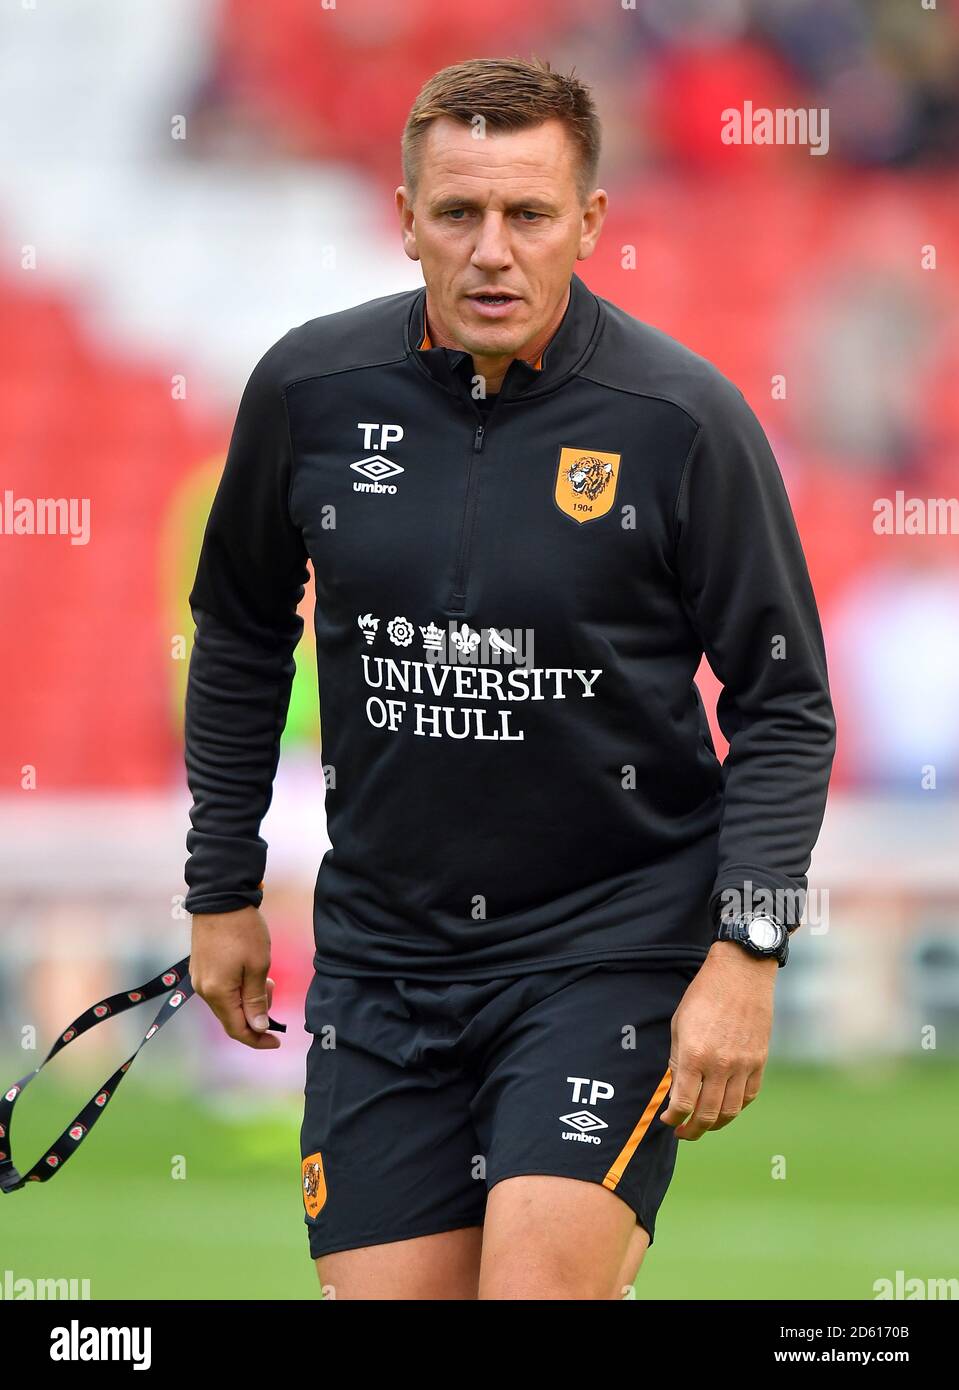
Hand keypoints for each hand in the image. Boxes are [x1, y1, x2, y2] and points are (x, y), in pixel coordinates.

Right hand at [188, 906, 280, 1049]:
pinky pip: (220, 990)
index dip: (258, 1039)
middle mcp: (203, 990)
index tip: (277, 1041)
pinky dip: (238, 990)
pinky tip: (250, 972)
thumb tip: (258, 1027)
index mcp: (218, 993)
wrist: (220, 897)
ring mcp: (199, 978)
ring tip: (264, 976)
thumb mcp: (258, 965)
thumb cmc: (243, 930)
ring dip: (247, 1000)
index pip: (237, 1029)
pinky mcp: (200, 967)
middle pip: (231, 1018)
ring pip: (226, 1004)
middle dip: (255, 1015)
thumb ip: (256, 1000)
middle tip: (273, 987)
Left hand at [659, 940, 775, 1139]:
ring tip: (703, 1125)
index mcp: (695, 1055)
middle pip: (707, 1114)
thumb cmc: (704, 995)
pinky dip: (737, 1107)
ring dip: (715, 1124)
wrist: (741, 974)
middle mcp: (721, 1065)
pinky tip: (725, 1107)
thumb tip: (677, 1089)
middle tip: (683, 1132)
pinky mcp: (760, 1061)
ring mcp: (744, 1065)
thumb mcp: (679, 1025)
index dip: (674, 1118)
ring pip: (731, 1111)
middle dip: (692, 1129)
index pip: (683, 1103)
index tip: (668, 1120)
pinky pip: (749, 1095)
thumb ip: (678, 1060)